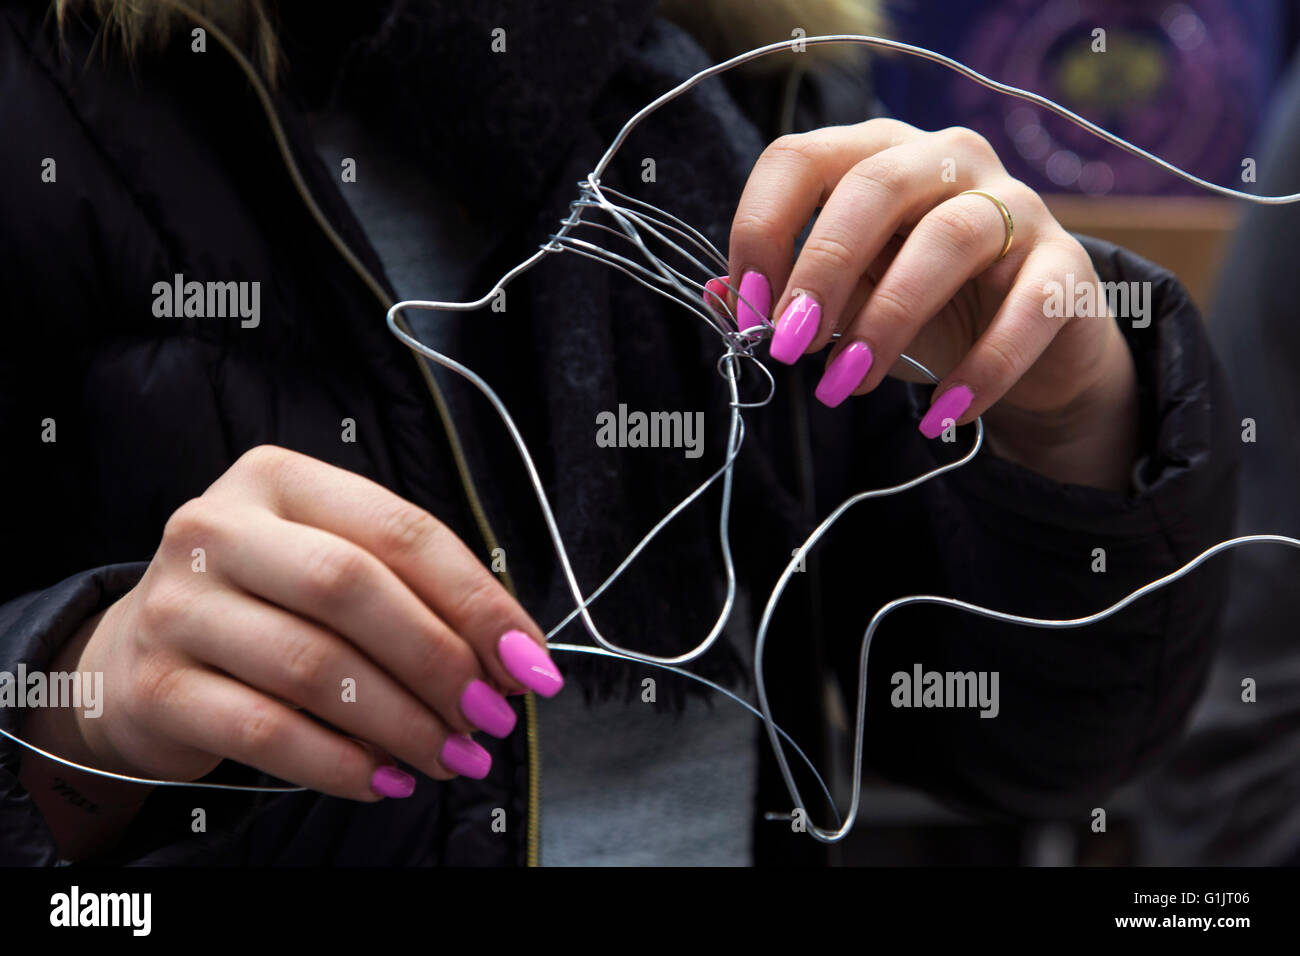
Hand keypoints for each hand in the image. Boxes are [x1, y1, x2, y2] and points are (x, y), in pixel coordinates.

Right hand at [23, 446, 560, 840]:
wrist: (137, 657)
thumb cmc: (268, 605)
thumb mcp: (332, 565)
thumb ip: (416, 593)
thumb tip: (515, 657)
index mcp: (279, 480)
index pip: (401, 531)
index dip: (477, 601)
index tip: (528, 662)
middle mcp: (217, 528)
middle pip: (353, 589)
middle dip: (439, 661)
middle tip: (490, 716)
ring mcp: (176, 605)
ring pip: (312, 665)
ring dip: (401, 722)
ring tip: (451, 756)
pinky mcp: (156, 686)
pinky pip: (265, 732)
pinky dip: (341, 764)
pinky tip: (386, 779)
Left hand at [721, 119, 1138, 490]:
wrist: (1032, 343)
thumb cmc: (922, 307)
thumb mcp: (845, 299)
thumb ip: (787, 293)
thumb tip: (718, 298)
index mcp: (875, 154)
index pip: (800, 158)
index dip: (761, 230)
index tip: (746, 310)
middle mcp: (946, 160)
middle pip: (873, 188)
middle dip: (819, 270)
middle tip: (788, 346)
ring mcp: (1015, 206)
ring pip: (949, 239)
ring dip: (887, 321)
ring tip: (849, 385)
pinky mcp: (1067, 267)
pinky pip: (1027, 310)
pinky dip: (982, 368)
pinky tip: (942, 412)